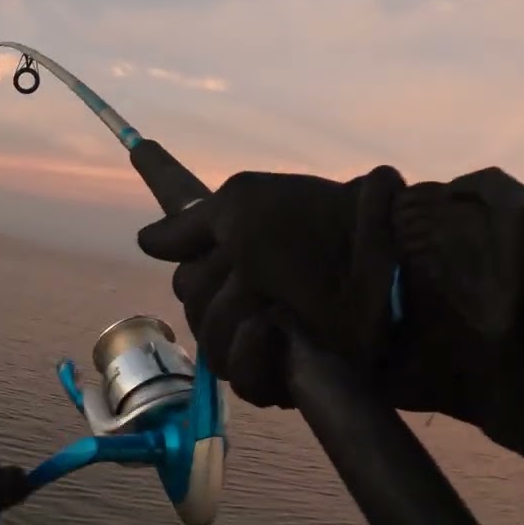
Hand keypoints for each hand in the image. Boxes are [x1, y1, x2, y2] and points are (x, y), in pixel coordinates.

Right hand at [136, 167, 405, 406]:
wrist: (384, 276)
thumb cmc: (319, 230)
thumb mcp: (245, 206)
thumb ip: (188, 223)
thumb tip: (145, 242)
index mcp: (236, 242)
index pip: (188, 223)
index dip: (160, 176)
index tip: (139, 145)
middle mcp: (243, 287)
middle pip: (190, 296)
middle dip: (216, 281)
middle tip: (254, 273)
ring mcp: (261, 336)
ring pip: (208, 338)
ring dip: (238, 316)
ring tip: (276, 308)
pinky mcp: (281, 379)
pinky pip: (240, 375)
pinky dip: (253, 353)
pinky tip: (272, 332)